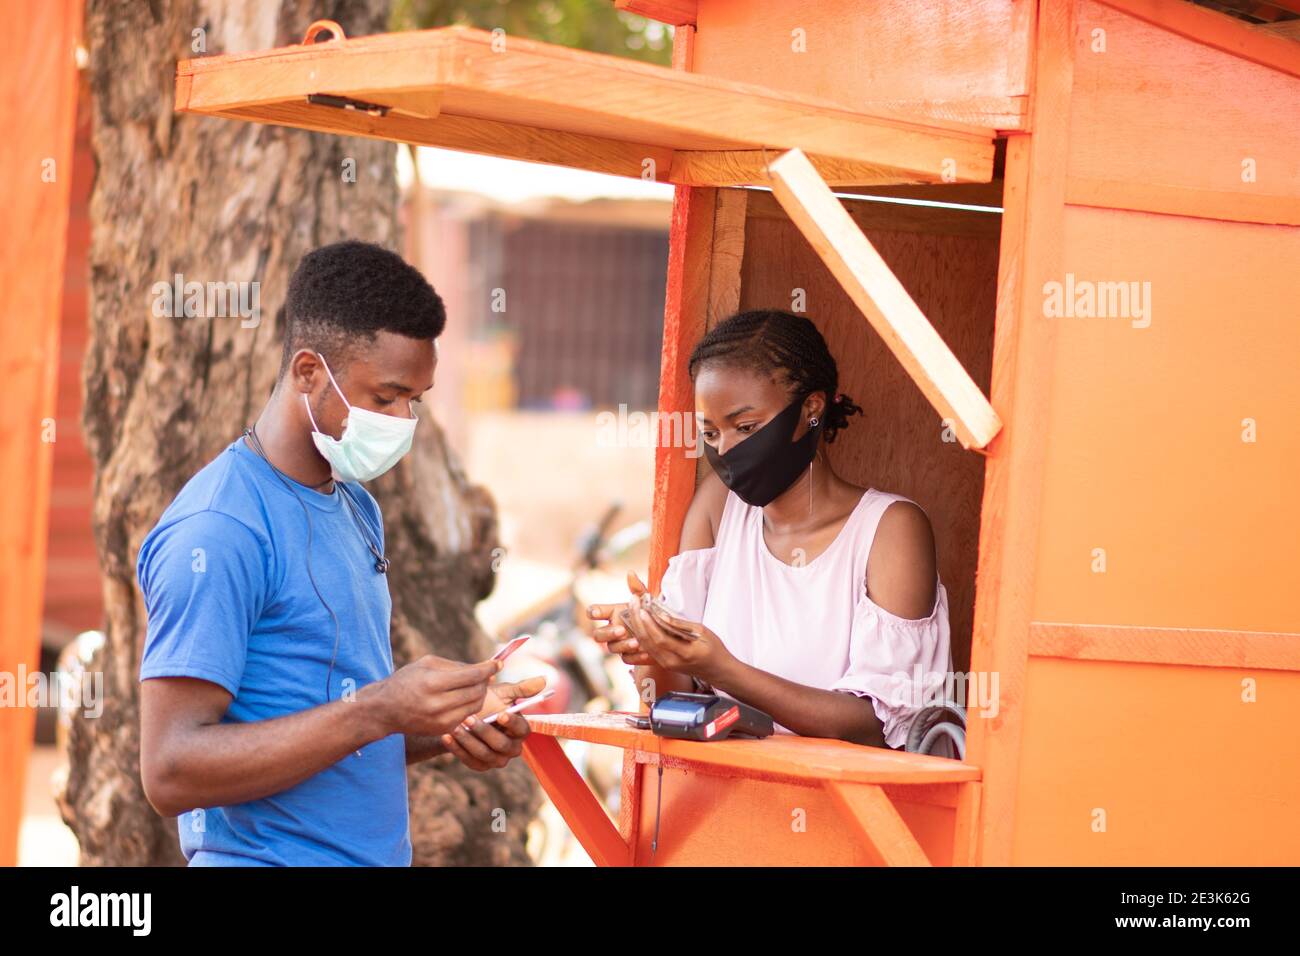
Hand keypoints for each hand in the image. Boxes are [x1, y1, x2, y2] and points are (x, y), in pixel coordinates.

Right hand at [368, 655, 498, 738]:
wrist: (385, 710)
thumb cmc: (407, 680)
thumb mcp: (428, 664)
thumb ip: (457, 666)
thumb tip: (485, 669)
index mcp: (433, 683)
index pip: (472, 675)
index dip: (489, 668)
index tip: (498, 663)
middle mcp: (438, 704)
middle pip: (477, 691)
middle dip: (485, 681)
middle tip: (485, 674)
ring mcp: (441, 720)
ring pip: (476, 705)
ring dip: (480, 693)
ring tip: (473, 685)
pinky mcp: (443, 730)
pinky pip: (467, 716)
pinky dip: (470, 705)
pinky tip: (463, 698)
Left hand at [441, 675, 546, 770]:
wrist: (462, 715)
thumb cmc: (487, 702)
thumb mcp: (502, 693)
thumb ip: (521, 688)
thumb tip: (544, 679)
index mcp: (520, 731)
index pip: (522, 730)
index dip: (512, 723)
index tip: (501, 713)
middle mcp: (511, 748)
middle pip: (501, 745)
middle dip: (484, 731)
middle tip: (468, 718)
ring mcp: (496, 759)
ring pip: (484, 754)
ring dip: (469, 740)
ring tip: (455, 727)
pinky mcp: (480, 766)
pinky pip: (470, 761)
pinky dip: (457, 749)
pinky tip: (447, 736)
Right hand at [586, 571, 653, 665]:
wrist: (667, 632)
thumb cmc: (652, 612)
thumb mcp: (647, 600)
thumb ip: (638, 589)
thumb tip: (631, 573)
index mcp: (612, 614)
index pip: (594, 612)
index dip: (593, 612)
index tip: (596, 613)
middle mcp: (611, 630)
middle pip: (598, 635)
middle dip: (608, 633)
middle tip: (621, 630)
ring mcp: (618, 644)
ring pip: (612, 648)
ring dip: (623, 645)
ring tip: (637, 642)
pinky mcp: (629, 656)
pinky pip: (626, 659)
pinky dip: (635, 656)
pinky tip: (646, 653)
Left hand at [627, 599, 733, 684]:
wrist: (718, 671)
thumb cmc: (714, 650)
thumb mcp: (703, 632)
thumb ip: (681, 625)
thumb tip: (662, 615)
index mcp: (685, 654)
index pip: (660, 639)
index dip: (649, 624)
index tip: (641, 609)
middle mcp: (672, 662)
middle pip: (648, 642)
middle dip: (637, 620)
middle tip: (633, 602)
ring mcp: (666, 664)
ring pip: (645, 645)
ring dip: (636, 625)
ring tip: (633, 607)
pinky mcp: (663, 663)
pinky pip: (648, 648)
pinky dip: (641, 633)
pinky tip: (638, 620)